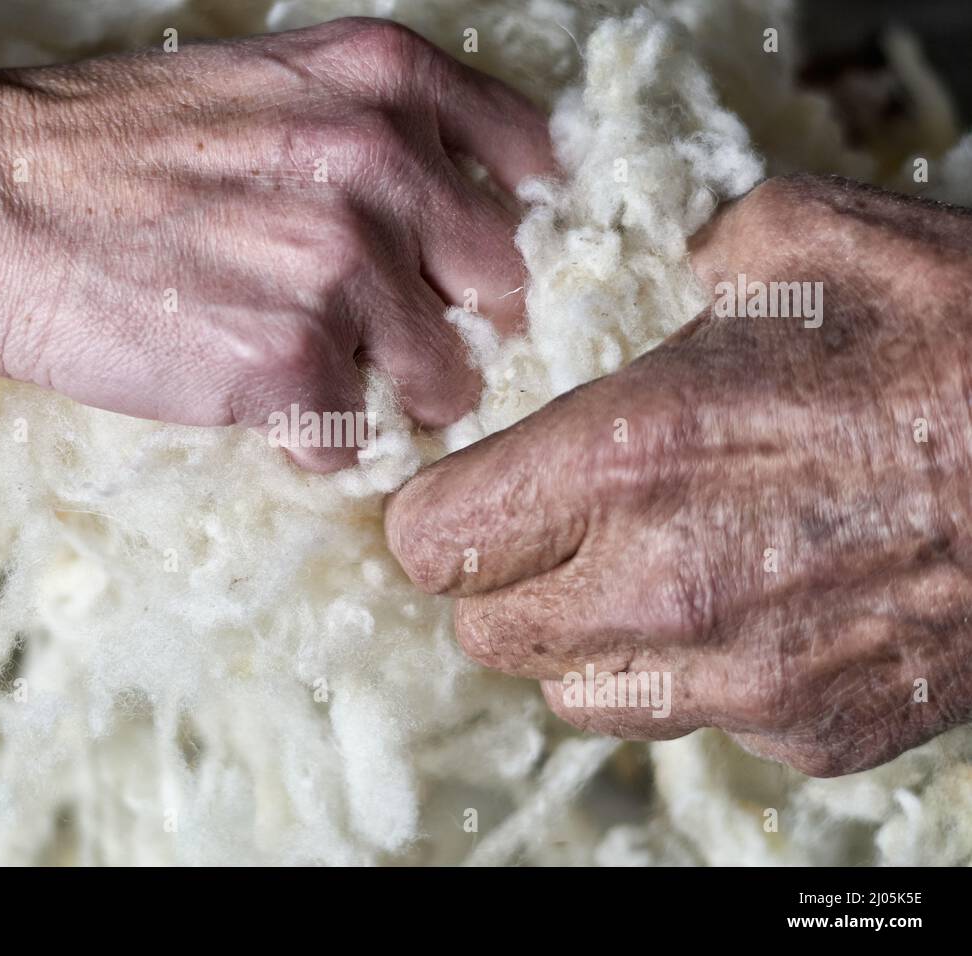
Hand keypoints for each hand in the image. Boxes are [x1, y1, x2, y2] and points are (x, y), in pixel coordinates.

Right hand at [0, 17, 552, 468]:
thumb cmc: (111, 145)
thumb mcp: (272, 88)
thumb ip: (380, 134)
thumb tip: (461, 225)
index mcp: (389, 82)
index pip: (536, 173)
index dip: (503, 239)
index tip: (466, 278)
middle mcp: (383, 164)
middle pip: (507, 289)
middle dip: (454, 327)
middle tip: (381, 344)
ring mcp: (340, 265)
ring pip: (448, 382)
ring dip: (388, 397)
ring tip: (306, 376)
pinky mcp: (290, 360)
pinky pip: (357, 444)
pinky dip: (315, 443)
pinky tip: (257, 405)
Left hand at [385, 174, 971, 775]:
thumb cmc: (967, 344)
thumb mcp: (807, 244)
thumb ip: (682, 260)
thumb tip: (649, 270)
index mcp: (630, 456)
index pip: (433, 537)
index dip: (436, 513)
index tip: (460, 496)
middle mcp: (662, 587)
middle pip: (483, 632)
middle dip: (498, 580)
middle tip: (548, 530)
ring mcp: (737, 677)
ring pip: (570, 692)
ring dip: (581, 635)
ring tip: (644, 568)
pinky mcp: (805, 732)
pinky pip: (687, 719)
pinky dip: (687, 672)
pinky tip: (749, 604)